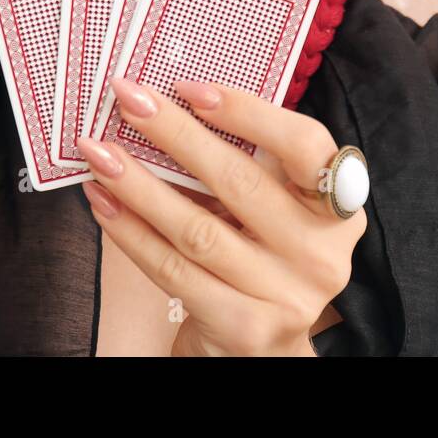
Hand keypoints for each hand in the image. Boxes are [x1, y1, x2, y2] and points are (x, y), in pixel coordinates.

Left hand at [76, 77, 365, 356]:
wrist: (262, 348)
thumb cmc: (261, 257)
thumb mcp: (275, 210)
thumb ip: (249, 163)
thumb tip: (173, 102)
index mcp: (337, 207)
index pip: (304, 144)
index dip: (249, 112)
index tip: (190, 88)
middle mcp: (322, 251)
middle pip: (241, 181)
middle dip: (175, 133)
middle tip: (128, 99)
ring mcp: (286, 294)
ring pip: (197, 228)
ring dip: (139, 184)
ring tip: (100, 153)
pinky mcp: (245, 327)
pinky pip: (174, 271)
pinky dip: (132, 233)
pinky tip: (104, 204)